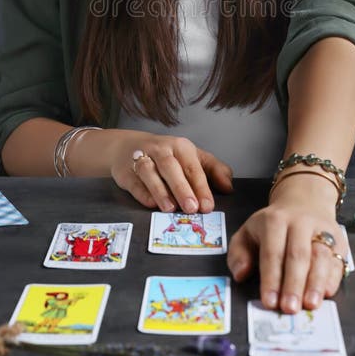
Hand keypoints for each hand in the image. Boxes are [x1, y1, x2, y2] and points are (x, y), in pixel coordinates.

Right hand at [100, 129, 232, 212]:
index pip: (193, 167)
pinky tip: (150, 204)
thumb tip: (229, 188)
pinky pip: (134, 181)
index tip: (208, 206)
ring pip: (150, 173)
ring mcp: (141, 158)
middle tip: (191, 208)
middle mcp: (161, 150)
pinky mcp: (126, 171)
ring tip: (170, 208)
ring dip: (160, 190)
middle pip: (171, 167)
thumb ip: (214, 171)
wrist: (127, 147)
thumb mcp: (193, 158)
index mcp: (181, 147)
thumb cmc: (168, 156)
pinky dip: (142, 192)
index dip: (201, 187)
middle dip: (182, 188)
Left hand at [227, 173, 347, 312]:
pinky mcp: (339, 241)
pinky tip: (326, 293)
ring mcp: (323, 230)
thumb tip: (241, 274)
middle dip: (293, 284)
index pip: (272, 252)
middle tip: (289, 308)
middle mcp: (300, 223)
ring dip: (315, 283)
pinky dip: (333, 278)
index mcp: (274, 221)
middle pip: (298, 255)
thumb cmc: (272, 226)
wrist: (304, 202)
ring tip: (310, 305)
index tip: (269, 302)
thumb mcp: (248, 232)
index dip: (271, 278)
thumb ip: (238, 254)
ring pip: (321, 257)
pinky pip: (337, 260)